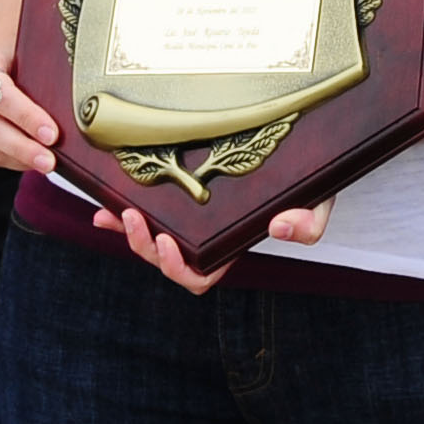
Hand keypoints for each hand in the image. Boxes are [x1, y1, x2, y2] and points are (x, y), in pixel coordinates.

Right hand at [0, 48, 62, 175]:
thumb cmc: (20, 60)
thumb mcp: (31, 58)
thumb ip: (45, 76)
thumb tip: (79, 106)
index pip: (2, 94)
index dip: (27, 117)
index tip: (52, 134)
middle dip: (23, 147)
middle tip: (49, 161)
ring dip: (17, 159)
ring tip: (43, 163)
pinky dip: (8, 161)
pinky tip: (26, 161)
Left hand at [94, 197, 332, 294]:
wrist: (306, 146)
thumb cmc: (312, 183)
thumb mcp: (318, 200)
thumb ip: (309, 223)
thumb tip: (280, 229)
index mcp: (233, 245)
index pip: (201, 277)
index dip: (179, 269)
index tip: (168, 242)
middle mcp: (209, 237)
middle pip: (167, 260)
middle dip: (143, 247)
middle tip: (134, 219)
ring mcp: (193, 216)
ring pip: (151, 239)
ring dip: (128, 232)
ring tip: (113, 213)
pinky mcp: (182, 191)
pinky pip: (148, 211)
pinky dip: (122, 216)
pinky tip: (104, 209)